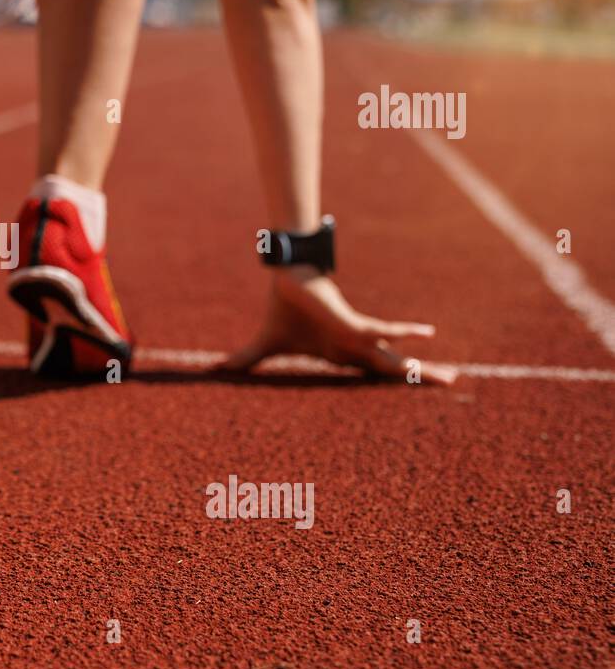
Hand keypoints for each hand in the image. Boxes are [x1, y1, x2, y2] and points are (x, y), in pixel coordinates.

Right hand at [221, 267, 456, 384]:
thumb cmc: (285, 310)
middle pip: (393, 370)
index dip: (395, 382)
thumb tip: (216, 370)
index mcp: (341, 355)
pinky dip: (401, 332)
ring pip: (395, 359)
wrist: (287, 279)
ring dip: (421, 370)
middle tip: (453, 382)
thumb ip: (249, 360)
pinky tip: (425, 333)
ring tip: (452, 378)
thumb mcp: (268, 345)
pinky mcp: (353, 324)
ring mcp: (358, 338)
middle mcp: (355, 349)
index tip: (417, 389)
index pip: (373, 373)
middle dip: (422, 377)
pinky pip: (381, 330)